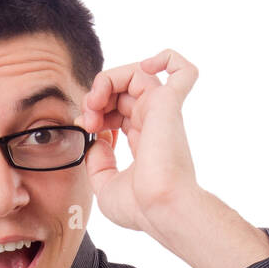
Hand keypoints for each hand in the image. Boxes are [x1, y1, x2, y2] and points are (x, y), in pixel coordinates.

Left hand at [77, 49, 201, 236]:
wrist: (160, 209)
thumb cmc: (141, 207)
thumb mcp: (105, 185)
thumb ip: (97, 161)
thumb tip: (96, 139)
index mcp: (144, 140)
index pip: (118, 110)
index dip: (96, 112)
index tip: (85, 129)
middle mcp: (155, 123)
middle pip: (123, 90)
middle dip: (96, 97)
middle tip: (86, 119)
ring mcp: (163, 112)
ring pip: (137, 74)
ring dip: (107, 80)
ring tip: (95, 102)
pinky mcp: (169, 104)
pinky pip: (182, 70)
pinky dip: (166, 58)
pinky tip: (146, 67)